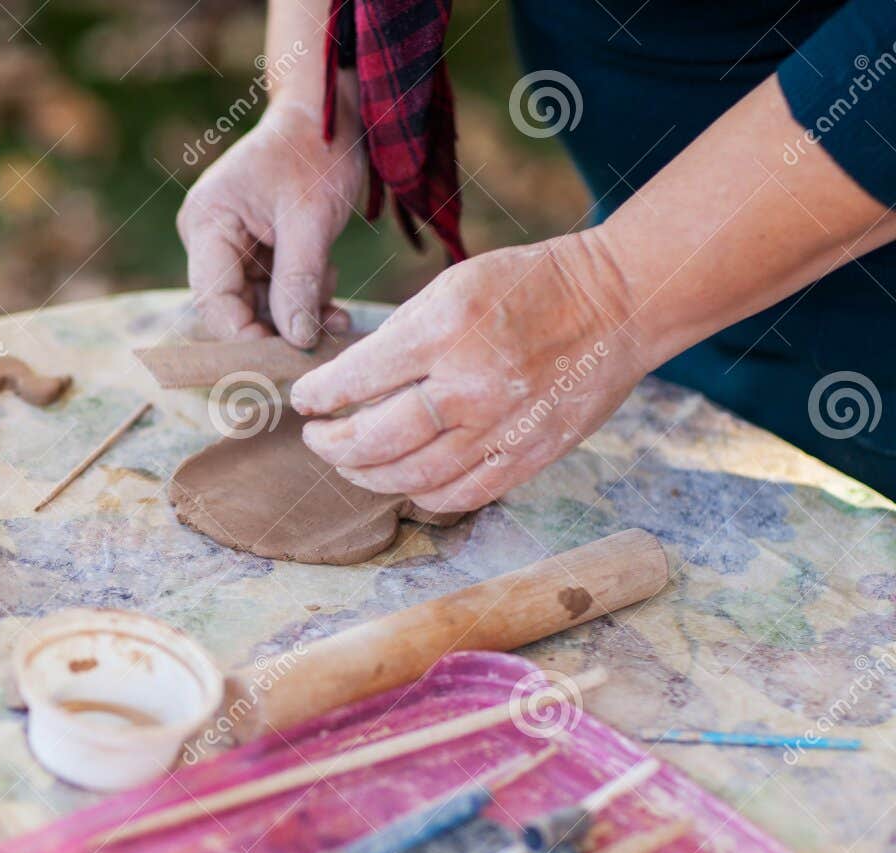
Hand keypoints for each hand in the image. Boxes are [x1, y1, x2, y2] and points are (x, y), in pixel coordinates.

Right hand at [177, 100, 362, 346]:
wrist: (333, 114)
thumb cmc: (317, 151)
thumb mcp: (311, 219)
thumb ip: (299, 281)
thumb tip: (295, 340)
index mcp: (207, 221)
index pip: (212, 297)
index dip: (242, 334)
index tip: (284, 356)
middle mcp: (210, 236)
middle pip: (233, 306)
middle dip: (278, 327)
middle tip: (321, 342)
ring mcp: (232, 244)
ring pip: (258, 305)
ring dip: (297, 317)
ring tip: (337, 318)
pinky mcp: (257, 250)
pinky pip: (274, 291)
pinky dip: (303, 301)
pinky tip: (332, 305)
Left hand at [290, 232, 653, 511]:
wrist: (618, 303)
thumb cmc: (529, 287)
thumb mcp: (454, 284)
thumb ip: (401, 335)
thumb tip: (348, 380)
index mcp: (444, 330)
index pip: (357, 379)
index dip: (319, 396)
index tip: (304, 401)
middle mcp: (469, 386)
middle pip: (376, 441)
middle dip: (332, 446)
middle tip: (317, 438)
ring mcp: (500, 428)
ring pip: (411, 478)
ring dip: (367, 476)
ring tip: (351, 463)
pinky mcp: (527, 456)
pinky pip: (459, 497)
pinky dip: (421, 497)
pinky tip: (404, 482)